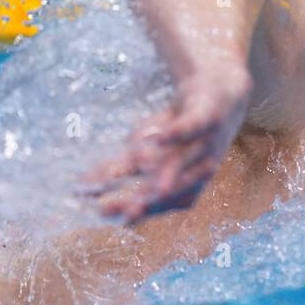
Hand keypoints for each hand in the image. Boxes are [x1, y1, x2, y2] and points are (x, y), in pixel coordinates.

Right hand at [84, 69, 250, 222]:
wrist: (224, 91)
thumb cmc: (182, 129)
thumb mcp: (151, 148)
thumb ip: (121, 166)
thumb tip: (81, 185)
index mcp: (186, 184)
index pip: (155, 201)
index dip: (130, 207)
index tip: (101, 213)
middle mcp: (198, 170)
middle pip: (168, 188)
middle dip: (144, 199)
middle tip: (115, 207)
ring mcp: (206, 144)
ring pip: (180, 160)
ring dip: (165, 173)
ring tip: (148, 188)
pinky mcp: (209, 116)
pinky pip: (194, 126)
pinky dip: (179, 132)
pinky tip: (162, 137)